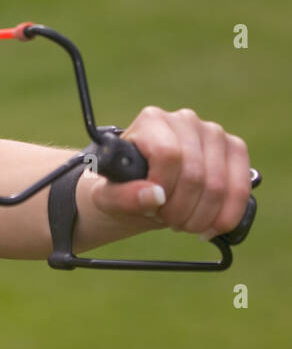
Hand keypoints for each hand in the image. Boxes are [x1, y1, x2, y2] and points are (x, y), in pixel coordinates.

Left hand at [87, 106, 251, 240]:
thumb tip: (154, 195)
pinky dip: (225, 216)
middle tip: (166, 220)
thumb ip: (122, 197)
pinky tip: (207, 228)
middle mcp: (185, 120)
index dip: (162, 188)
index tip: (151, 206)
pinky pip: (241, 188)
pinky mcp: (235, 150)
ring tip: (182, 223)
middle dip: (180, 210)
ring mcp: (214, 134)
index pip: (168, 155)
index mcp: (151, 121)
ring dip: (200, 217)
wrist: (143, 191)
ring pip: (219, 185)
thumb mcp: (108, 198)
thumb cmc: (122, 189)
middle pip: (195, 174)